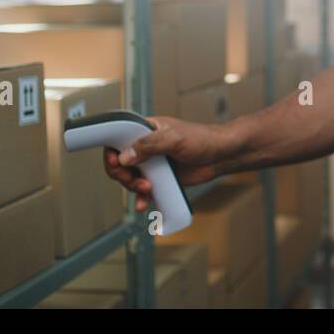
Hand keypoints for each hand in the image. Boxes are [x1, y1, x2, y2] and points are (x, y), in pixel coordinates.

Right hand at [103, 116, 224, 212]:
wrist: (221, 156)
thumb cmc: (203, 139)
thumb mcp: (174, 138)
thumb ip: (149, 145)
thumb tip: (126, 156)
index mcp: (145, 130)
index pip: (118, 139)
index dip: (112, 152)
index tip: (116, 163)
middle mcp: (146, 146)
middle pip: (120, 163)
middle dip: (124, 175)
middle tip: (137, 182)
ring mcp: (152, 163)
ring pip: (130, 178)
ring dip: (134, 187)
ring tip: (147, 190)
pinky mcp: (160, 178)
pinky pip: (144, 190)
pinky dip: (141, 198)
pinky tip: (143, 204)